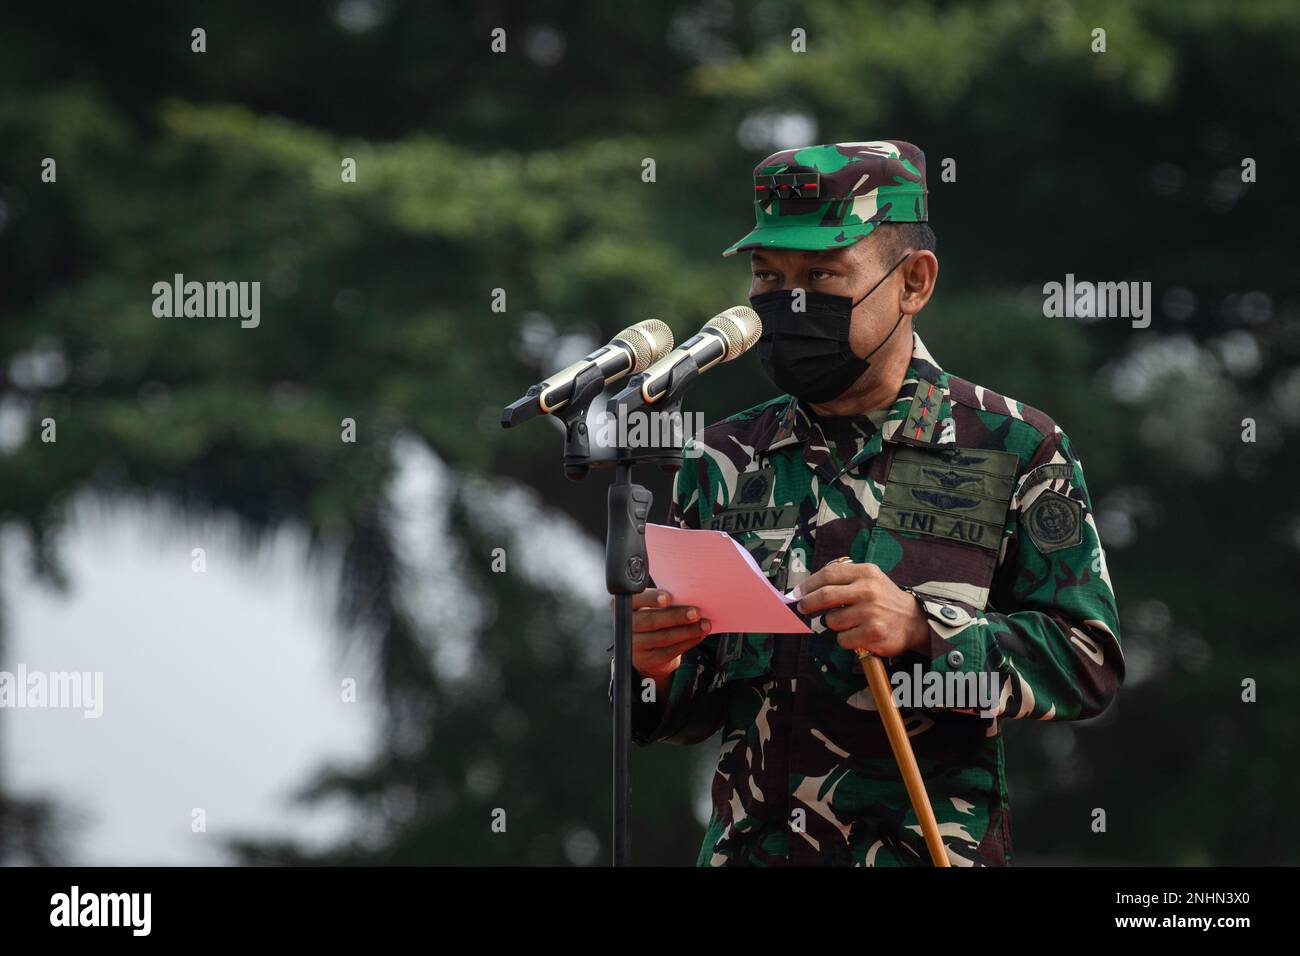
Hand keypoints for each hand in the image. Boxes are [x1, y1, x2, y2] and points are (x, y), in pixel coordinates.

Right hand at [611, 589, 711, 679]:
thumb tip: (688, 596)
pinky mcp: (647, 659)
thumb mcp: (649, 605)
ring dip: (687, 631)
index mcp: (624, 606)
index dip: (651, 599)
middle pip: (651, 621)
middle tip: (695, 612)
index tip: (668, 598)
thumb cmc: (650, 616)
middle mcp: (626, 627)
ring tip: (704, 624)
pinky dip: (687, 642)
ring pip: (663, 637)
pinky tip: (698, 635)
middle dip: (676, 616)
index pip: (635, 601)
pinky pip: (669, 651)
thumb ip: (660, 600)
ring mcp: (635, 645)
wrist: (643, 646)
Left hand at [794, 560, 929, 657]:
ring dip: (834, 624)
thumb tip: (807, 588)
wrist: (914, 621)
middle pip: (825, 595)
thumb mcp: (869, 579)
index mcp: (866, 573)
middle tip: (802, 607)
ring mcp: (871, 612)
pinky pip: (842, 639)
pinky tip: (858, 634)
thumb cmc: (884, 600)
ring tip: (848, 622)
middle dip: (808, 603)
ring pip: (832, 621)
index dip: (808, 584)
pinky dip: (845, 639)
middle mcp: (868, 590)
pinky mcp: (873, 633)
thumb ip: (843, 579)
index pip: (829, 574)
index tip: (798, 592)